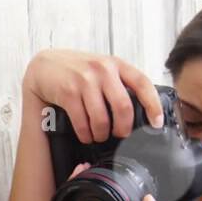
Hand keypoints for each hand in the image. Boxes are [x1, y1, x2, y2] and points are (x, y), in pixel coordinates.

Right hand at [23, 48, 164, 143]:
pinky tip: (86, 135)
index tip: (157, 123)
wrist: (45, 66)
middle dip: (124, 128)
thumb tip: (138, 110)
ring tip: (99, 136)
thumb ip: (117, 83)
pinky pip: (82, 122)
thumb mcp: (101, 68)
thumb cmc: (76, 71)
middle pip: (123, 107)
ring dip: (102, 134)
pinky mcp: (68, 93)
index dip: (153, 106)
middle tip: (121, 135)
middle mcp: (102, 70)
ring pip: (102, 119)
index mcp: (116, 64)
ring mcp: (84, 80)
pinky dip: (86, 134)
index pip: (142, 84)